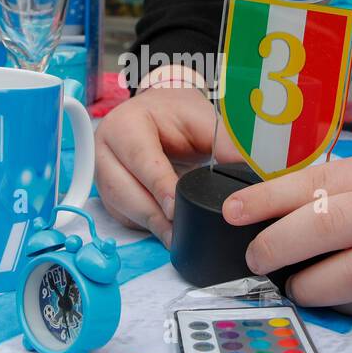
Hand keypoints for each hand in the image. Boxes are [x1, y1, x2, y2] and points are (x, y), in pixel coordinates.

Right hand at [95, 86, 239, 245]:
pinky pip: (124, 216)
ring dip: (151, 225)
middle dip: (154, 214)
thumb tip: (249, 172)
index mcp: (125, 123)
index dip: (159, 185)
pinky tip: (167, 232)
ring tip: (178, 238)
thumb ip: (223, 143)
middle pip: (124, 188)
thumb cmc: (178, 115)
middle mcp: (106, 148)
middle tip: (181, 233)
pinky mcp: (108, 194)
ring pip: (122, 206)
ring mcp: (102, 173)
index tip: (177, 208)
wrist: (160, 114)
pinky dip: (147, 226)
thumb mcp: (201, 120)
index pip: (140, 158)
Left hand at [222, 148, 351, 313]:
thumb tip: (280, 206)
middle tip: (257, 258)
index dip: (269, 198)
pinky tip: (335, 301)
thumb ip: (349, 188)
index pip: (319, 182)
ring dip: (313, 286)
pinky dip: (350, 306)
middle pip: (330, 227)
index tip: (234, 211)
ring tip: (295, 286)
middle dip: (280, 246)